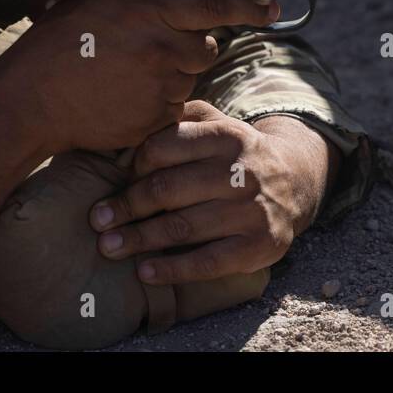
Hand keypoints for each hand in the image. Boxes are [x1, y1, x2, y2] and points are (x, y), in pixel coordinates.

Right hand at [0, 0, 276, 154]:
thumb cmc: (56, 45)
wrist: (32, 101)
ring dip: (173, 74)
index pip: (212, 4)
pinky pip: (174, 105)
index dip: (247, 6)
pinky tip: (126, 97)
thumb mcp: (96, 1)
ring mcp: (161, 85)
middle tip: (154, 48)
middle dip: (191, 45)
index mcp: (146, 9)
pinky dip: (159, 102)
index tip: (271, 6)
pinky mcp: (157, 118)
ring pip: (190, 76)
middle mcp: (161, 46)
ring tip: (129, 74)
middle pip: (206, 45)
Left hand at [87, 100, 339, 283]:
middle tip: (97, 219)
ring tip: (108, 246)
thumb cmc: (235, 155)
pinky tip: (144, 271)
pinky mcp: (260, 245)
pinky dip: (172, 269)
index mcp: (226, 135)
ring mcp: (253, 210)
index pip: (164, 146)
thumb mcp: (215, 124)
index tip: (114, 179)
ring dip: (140, 239)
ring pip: (183, 227)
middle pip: (169, 188)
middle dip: (127, 205)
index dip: (133, 164)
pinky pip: (208, 262)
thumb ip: (174, 120)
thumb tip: (123, 143)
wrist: (295, 182)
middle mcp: (242, 170)